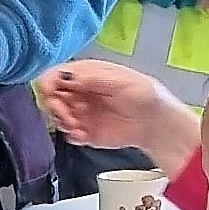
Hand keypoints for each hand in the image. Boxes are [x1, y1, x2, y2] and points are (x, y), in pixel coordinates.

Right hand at [36, 60, 200, 176]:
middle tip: (69, 118)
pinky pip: (68, 134)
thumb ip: (93, 78)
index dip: (50, 85)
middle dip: (55, 108)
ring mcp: (82, 112)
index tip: (55, 97)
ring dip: (63, 123)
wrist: (158, 125)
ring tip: (79, 128)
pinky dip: (72, 136)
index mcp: (87, 73)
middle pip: (50, 96)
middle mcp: (80, 91)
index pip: (56, 74)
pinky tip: (84, 136)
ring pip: (56, 116)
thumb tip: (65, 75)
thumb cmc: (146, 96)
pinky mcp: (85, 131)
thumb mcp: (122, 81)